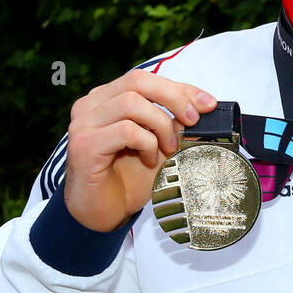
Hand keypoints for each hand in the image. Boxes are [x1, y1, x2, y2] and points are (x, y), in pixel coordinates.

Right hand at [63, 69, 218, 231]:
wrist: (101, 213)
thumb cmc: (128, 179)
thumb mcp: (159, 145)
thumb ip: (173, 124)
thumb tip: (203, 109)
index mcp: (106, 98)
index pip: (145, 79)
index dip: (179, 88)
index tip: (207, 103)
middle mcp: (90, 105)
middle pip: (137, 81)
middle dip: (174, 97)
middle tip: (193, 120)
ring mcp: (84, 123)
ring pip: (132, 103)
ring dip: (160, 126)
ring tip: (168, 148)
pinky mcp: (84, 144)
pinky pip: (126, 130)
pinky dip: (147, 144)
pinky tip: (149, 160)